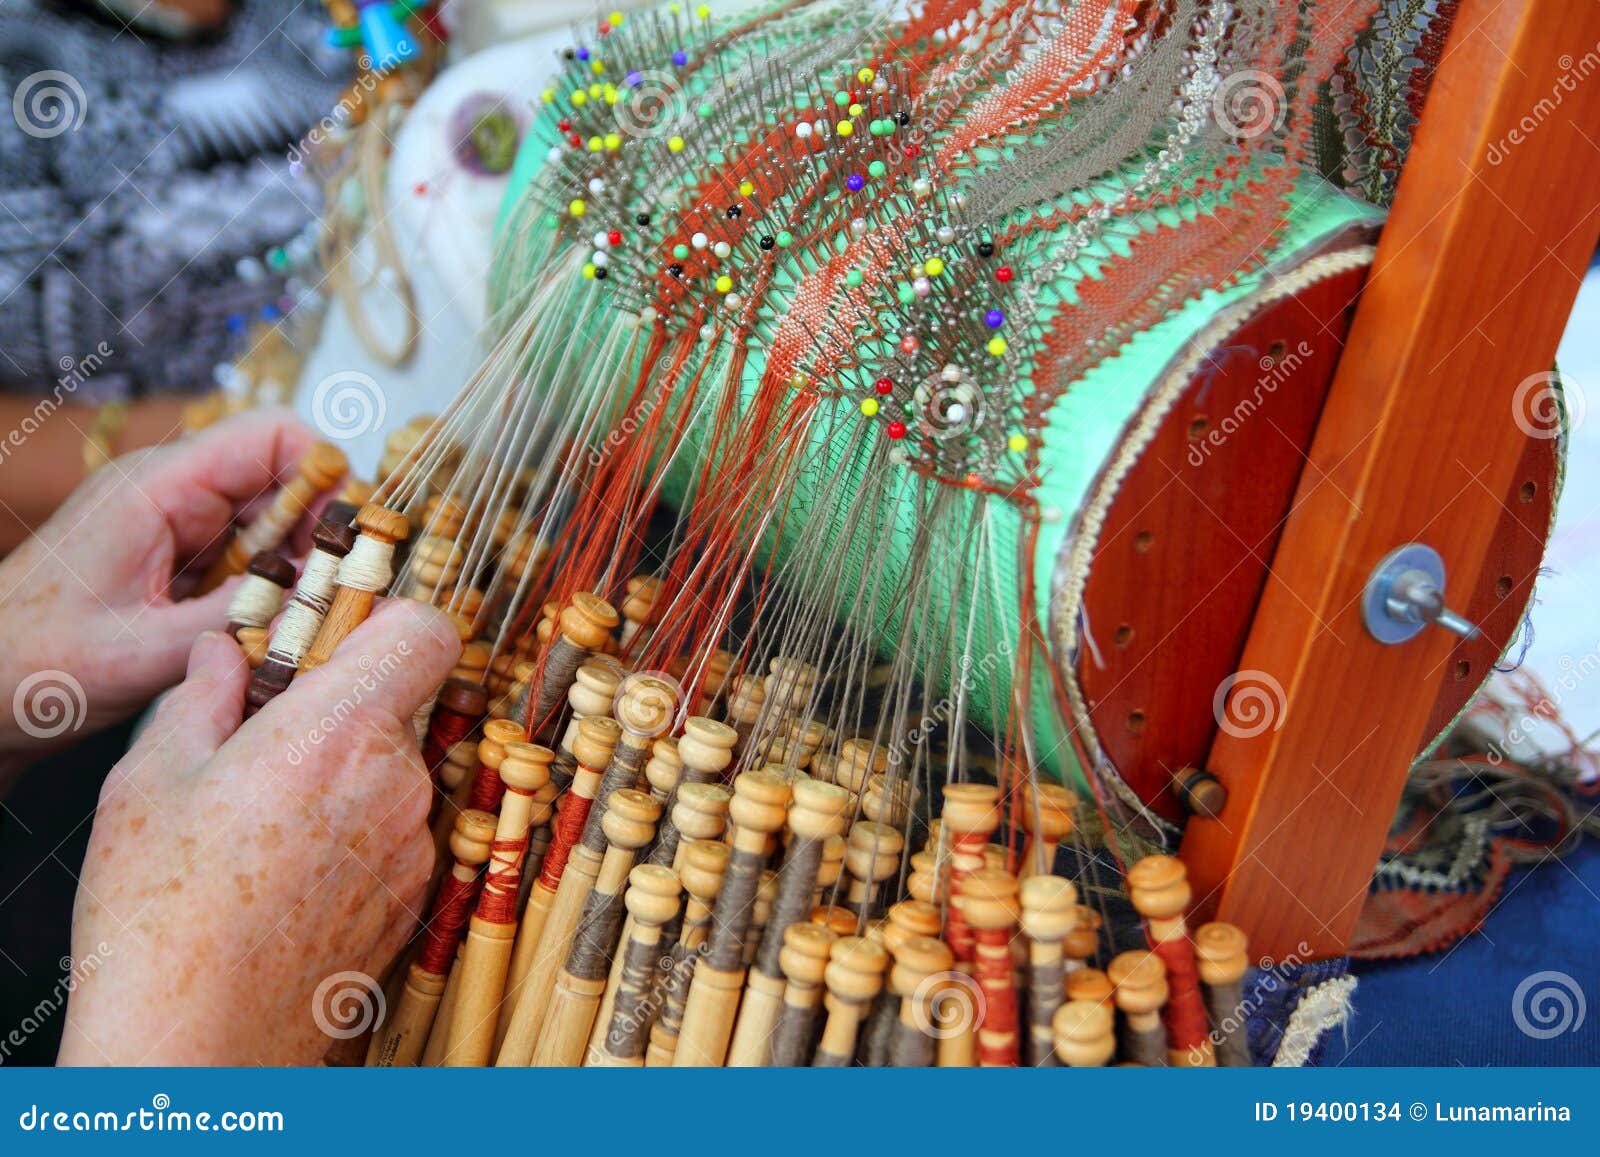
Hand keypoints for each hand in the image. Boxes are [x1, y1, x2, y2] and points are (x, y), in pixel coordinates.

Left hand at [0, 410, 314, 782]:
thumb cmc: (37, 662)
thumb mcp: (146, 650)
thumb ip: (240, 619)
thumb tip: (323, 599)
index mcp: (159, 490)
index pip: (272, 435)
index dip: (325, 473)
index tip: (347, 538)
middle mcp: (171, 491)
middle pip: (284, 476)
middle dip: (319, 531)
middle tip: (329, 595)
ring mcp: (174, 519)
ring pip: (272, 516)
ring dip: (296, 562)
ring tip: (295, 617)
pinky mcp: (176, 550)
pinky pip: (248, 549)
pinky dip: (269, 581)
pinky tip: (263, 623)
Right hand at [58, 598, 460, 1065]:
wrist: (200, 1050)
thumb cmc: (163, 918)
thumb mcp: (151, 781)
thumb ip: (203, 698)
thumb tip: (224, 656)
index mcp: (341, 732)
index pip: (426, 632)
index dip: (389, 620)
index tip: (340, 636)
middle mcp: (398, 784)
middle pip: (401, 705)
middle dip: (344, 708)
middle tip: (267, 739)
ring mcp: (414, 848)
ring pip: (394, 774)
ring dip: (345, 778)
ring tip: (260, 823)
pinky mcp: (412, 901)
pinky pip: (394, 836)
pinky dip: (353, 837)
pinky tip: (283, 874)